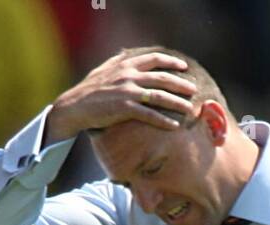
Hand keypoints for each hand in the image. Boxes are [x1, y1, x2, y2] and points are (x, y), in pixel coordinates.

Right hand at [45, 51, 197, 143]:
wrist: (76, 105)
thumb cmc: (89, 89)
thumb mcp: (104, 70)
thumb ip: (117, 62)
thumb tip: (125, 53)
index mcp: (126, 64)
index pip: (154, 59)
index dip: (170, 62)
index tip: (183, 66)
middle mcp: (129, 75)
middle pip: (162, 78)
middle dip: (180, 83)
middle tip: (193, 89)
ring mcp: (127, 92)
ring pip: (159, 96)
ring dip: (177, 103)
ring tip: (189, 109)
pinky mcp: (124, 109)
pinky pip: (149, 115)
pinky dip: (163, 120)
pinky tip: (174, 126)